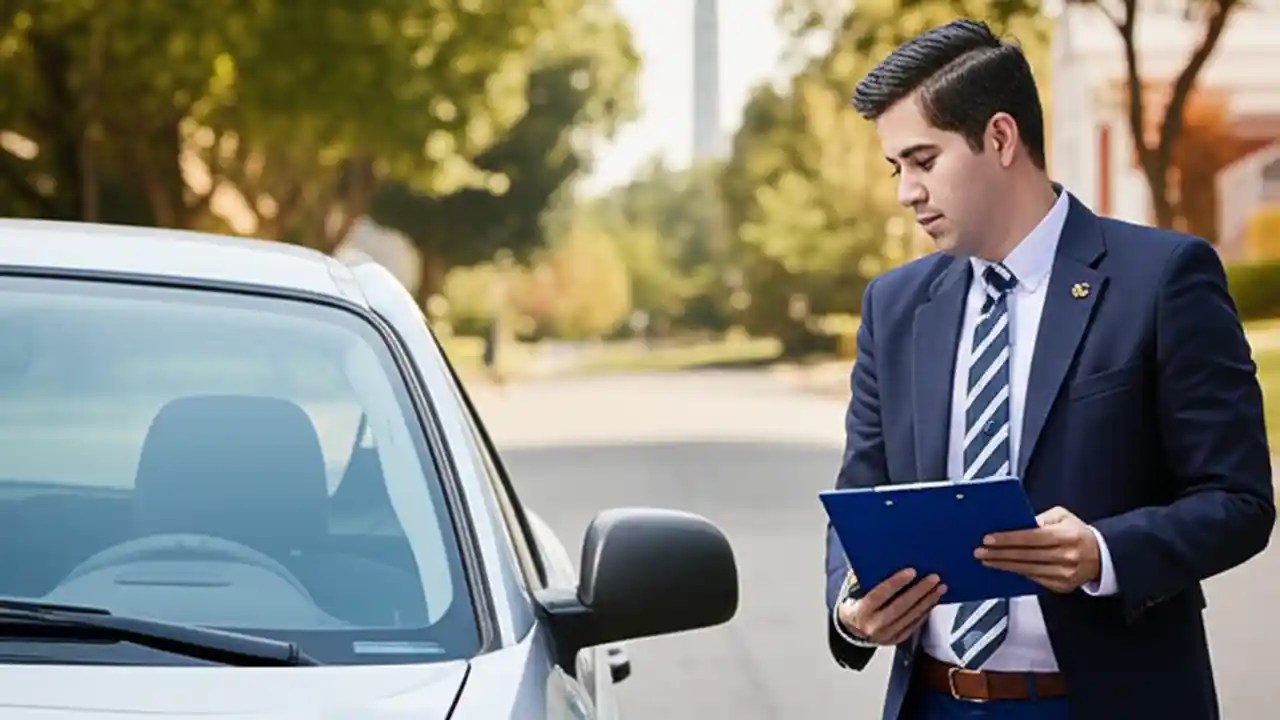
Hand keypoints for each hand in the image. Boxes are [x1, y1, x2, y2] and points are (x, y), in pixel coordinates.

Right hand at [837, 568, 945, 645]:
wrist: (851, 631)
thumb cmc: (855, 603)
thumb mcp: (854, 592)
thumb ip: (868, 581)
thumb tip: (890, 564)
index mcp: (860, 611)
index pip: (879, 595)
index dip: (896, 583)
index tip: (912, 571)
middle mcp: (873, 626)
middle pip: (900, 607)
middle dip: (919, 591)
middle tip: (934, 578)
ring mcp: (885, 636)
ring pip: (910, 617)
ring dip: (927, 602)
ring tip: (940, 588)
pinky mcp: (895, 641)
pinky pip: (913, 626)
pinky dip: (924, 613)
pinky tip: (932, 602)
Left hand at [976, 506, 1100, 592]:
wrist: (1101, 555)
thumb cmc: (1078, 533)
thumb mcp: (1062, 516)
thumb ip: (1039, 519)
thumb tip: (1016, 524)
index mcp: (1066, 536)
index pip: (1030, 538)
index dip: (1007, 539)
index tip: (989, 539)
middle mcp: (1066, 556)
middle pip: (1025, 556)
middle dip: (999, 554)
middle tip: (980, 551)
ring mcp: (1065, 574)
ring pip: (1027, 570)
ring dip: (1004, 565)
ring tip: (987, 560)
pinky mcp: (1062, 586)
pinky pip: (1034, 580)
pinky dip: (1018, 573)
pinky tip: (1005, 568)